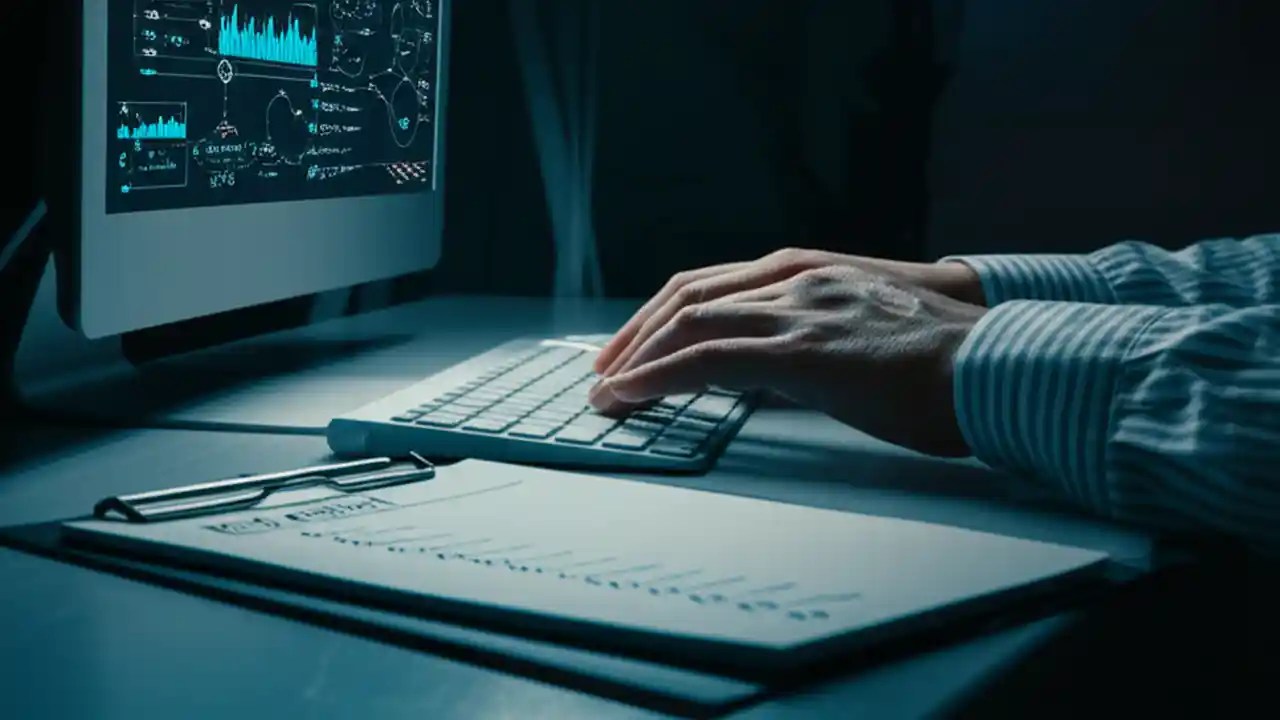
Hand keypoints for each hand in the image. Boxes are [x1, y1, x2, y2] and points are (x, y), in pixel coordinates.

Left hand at [588, 264, 988, 456]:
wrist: (1001, 365)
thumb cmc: (944, 365)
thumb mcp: (866, 337)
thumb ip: (815, 339)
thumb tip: (776, 368)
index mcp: (811, 273)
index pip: (713, 285)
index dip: (664, 315)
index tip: (635, 347)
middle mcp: (797, 280)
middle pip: (689, 296)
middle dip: (638, 333)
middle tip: (605, 370)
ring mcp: (799, 310)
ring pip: (689, 322)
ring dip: (636, 357)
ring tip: (605, 390)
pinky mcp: (804, 350)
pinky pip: (708, 358)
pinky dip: (659, 375)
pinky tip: (631, 394)